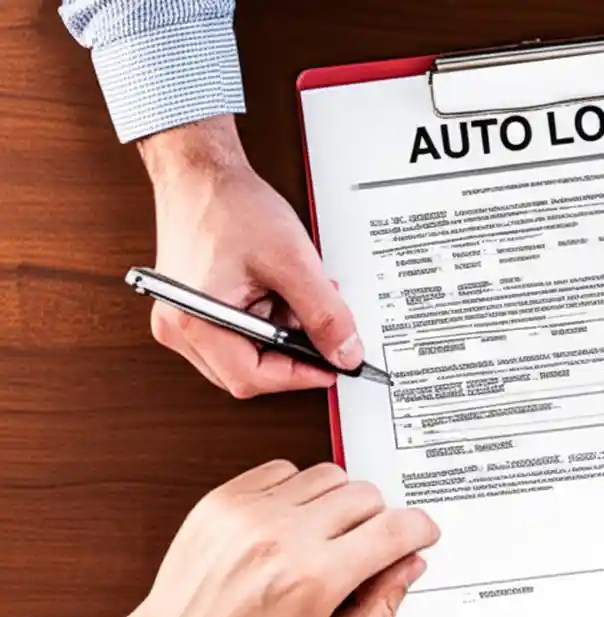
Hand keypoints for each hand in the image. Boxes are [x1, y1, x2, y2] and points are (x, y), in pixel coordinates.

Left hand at [0, 461, 439, 616]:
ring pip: (329, 474)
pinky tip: (290, 521)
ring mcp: (250, 514)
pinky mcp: (223, 500)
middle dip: (379, 520)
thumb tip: (408, 568)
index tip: (421, 534)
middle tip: (364, 547)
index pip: (395, 528)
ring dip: (339, 501)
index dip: (420, 528)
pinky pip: (283, 469)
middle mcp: (282, 539)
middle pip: (366, 495)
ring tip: (324, 534)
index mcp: (313, 581)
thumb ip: (378, 610)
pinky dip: (297, 490)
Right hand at [140, 116, 362, 397]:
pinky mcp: (195, 309)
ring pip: (247, 353)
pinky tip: (281, 291)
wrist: (202, 171)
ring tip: (298, 293)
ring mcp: (185, 319)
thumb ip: (324, 314)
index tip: (334, 367)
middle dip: (292, 350)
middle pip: (248, 371)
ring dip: (283, 332)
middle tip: (321, 324)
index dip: (300, 376)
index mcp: (193, 321)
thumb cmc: (230, 205)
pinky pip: (240, 332)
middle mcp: (179, 328)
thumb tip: (345, 353)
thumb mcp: (292, 261)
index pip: (251, 378)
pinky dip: (270, 319)